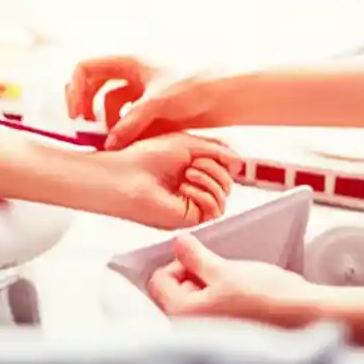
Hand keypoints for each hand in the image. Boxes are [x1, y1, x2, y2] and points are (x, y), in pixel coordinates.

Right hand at [65, 55, 220, 149]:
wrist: (229, 94)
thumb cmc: (197, 84)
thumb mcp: (157, 102)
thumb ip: (130, 123)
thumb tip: (110, 143)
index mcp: (130, 61)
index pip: (86, 69)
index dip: (75, 89)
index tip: (77, 114)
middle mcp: (134, 75)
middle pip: (96, 89)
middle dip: (90, 109)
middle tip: (88, 131)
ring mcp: (144, 92)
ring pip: (113, 108)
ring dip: (110, 124)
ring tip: (114, 140)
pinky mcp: (155, 110)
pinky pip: (131, 121)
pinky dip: (127, 132)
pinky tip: (132, 144)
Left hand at [104, 134, 241, 228]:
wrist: (124, 175)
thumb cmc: (144, 157)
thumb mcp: (187, 143)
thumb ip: (216, 150)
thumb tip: (239, 160)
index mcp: (191, 170)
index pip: (223, 169)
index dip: (220, 160)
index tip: (203, 153)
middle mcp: (192, 189)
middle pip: (227, 184)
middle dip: (215, 169)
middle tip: (194, 164)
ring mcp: (190, 205)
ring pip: (223, 198)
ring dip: (210, 181)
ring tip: (188, 174)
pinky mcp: (187, 219)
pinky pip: (213, 211)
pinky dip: (204, 196)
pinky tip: (186, 188)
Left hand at [148, 234, 322, 327]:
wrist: (307, 318)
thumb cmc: (268, 296)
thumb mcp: (226, 269)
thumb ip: (195, 257)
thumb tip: (177, 243)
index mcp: (182, 315)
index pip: (159, 280)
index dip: (180, 262)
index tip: (204, 257)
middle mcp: (190, 332)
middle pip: (176, 293)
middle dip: (196, 275)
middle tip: (223, 268)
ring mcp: (209, 337)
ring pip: (197, 302)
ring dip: (212, 286)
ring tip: (237, 281)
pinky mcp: (227, 337)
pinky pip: (214, 313)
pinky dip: (223, 300)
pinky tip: (244, 294)